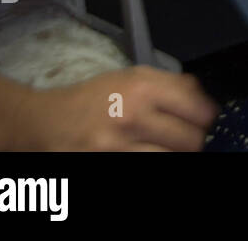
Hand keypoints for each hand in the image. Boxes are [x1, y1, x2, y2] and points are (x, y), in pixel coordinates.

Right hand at [17, 66, 217, 150]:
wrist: (41, 125)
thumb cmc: (89, 100)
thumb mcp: (129, 78)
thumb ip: (170, 84)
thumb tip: (203, 98)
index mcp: (143, 88)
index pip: (201, 110)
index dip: (206, 118)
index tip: (202, 121)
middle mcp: (133, 116)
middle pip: (192, 141)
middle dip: (192, 141)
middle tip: (182, 139)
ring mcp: (119, 147)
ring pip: (174, 160)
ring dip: (174, 156)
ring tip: (163, 149)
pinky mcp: (109, 167)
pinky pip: (149, 170)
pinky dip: (153, 163)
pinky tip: (146, 155)